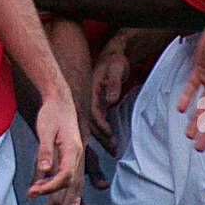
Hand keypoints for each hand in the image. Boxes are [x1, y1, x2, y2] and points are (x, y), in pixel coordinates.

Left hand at [28, 89, 84, 204]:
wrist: (61, 103)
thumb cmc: (53, 114)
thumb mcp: (46, 129)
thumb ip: (45, 150)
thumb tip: (43, 171)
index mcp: (73, 152)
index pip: (64, 178)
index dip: (48, 189)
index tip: (32, 193)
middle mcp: (78, 162)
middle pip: (70, 194)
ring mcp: (78, 166)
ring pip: (72, 197)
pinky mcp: (74, 167)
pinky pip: (75, 192)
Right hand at [90, 36, 129, 156]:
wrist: (111, 54)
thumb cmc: (114, 61)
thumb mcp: (116, 69)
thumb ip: (114, 84)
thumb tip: (111, 99)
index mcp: (92, 91)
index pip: (94, 113)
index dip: (102, 125)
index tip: (110, 135)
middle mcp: (89, 99)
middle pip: (91, 123)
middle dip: (101, 137)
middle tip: (112, 150)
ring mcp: (90, 102)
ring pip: (92, 125)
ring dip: (101, 138)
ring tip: (111, 150)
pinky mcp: (95, 104)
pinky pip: (95, 122)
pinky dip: (100, 132)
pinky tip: (107, 140)